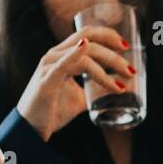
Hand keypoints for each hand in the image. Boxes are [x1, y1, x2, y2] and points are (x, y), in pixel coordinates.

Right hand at [17, 27, 135, 141]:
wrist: (31, 129)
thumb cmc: (52, 111)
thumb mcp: (80, 99)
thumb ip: (95, 92)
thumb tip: (119, 90)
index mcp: (62, 56)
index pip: (87, 34)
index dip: (107, 35)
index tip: (125, 47)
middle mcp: (55, 55)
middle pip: (89, 41)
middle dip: (113, 54)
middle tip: (130, 70)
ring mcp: (49, 66)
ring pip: (84, 54)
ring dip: (107, 63)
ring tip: (123, 79)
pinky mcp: (47, 80)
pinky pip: (63, 63)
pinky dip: (76, 54)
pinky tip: (86, 49)